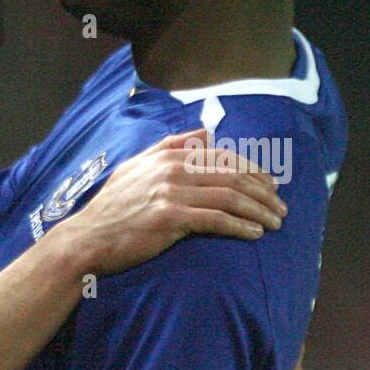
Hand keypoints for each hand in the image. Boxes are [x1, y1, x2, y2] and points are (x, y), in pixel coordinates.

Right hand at [61, 129, 286, 275]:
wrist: (88, 237)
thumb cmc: (113, 206)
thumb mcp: (137, 166)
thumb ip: (171, 145)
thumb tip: (206, 132)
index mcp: (169, 154)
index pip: (224, 156)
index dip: (254, 170)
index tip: (271, 185)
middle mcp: (173, 169)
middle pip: (233, 175)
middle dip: (264, 192)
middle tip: (281, 208)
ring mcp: (171, 193)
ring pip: (230, 196)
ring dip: (258, 210)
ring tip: (275, 222)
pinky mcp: (170, 219)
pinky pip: (216, 220)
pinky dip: (240, 226)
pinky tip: (254, 234)